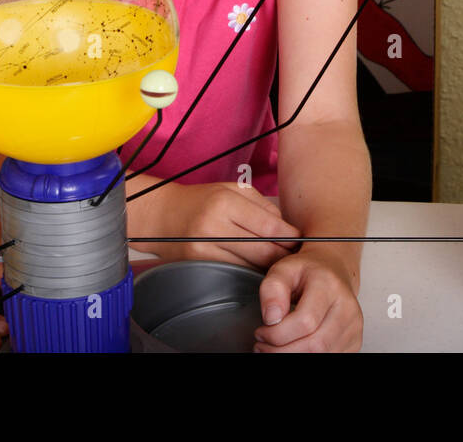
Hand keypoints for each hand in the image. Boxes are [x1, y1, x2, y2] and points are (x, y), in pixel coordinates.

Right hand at [129, 181, 300, 269]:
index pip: (269, 226)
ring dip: (269, 268)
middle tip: (297, 257)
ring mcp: (204, 250)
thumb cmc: (202, 200)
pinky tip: (258, 269)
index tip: (301, 241)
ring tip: (281, 264)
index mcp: (224, 202)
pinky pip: (234, 273)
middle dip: (283, 256)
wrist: (162, 215)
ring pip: (250, 266)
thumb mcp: (232, 190)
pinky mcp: (199, 266)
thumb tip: (289, 230)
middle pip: (262, 251)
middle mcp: (213, 227)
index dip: (290, 237)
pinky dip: (250, 272)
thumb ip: (262, 207)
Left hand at [253, 247, 362, 351]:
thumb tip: (271, 318)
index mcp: (329, 285)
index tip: (262, 332)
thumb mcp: (282, 269)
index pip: (305, 321)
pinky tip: (293, 348)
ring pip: (322, 356)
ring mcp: (353, 326)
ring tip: (275, 348)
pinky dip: (307, 357)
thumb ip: (272, 290)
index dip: (278, 333)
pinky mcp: (354, 341)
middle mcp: (347, 307)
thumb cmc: (308, 272)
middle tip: (263, 346)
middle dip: (281, 351)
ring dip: (293, 357)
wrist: (333, 270)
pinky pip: (330, 358)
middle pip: (315, 344)